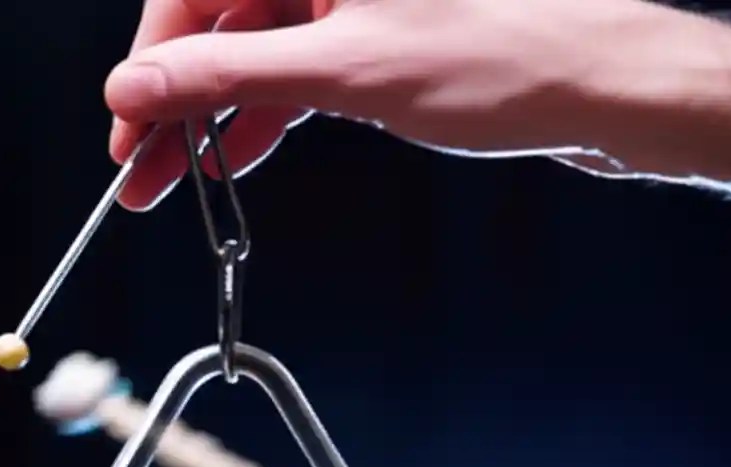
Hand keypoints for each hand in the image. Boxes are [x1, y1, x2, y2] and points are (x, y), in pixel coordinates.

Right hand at [103, 0, 708, 209]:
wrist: (603, 88)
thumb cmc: (503, 57)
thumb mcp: (345, 70)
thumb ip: (230, 76)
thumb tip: (135, 87)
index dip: (152, 60)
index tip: (127, 121)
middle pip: (219, 23)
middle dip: (175, 98)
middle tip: (139, 164)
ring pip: (256, 52)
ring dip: (213, 116)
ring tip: (174, 180)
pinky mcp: (379, 35)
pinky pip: (299, 71)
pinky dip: (266, 115)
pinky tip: (234, 157)